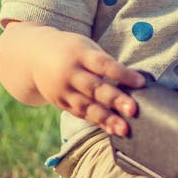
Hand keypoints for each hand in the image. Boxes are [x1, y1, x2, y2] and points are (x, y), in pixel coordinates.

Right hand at [28, 27, 145, 134]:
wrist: (35, 56)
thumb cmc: (72, 50)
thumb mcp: (86, 47)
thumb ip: (105, 63)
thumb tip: (133, 79)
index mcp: (80, 54)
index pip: (104, 64)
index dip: (123, 74)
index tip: (141, 83)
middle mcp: (71, 73)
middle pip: (95, 88)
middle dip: (115, 100)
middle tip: (133, 110)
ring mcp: (63, 90)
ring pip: (87, 106)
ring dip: (107, 119)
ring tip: (124, 129)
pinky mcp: (60, 103)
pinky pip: (81, 114)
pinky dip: (97, 122)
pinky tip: (111, 130)